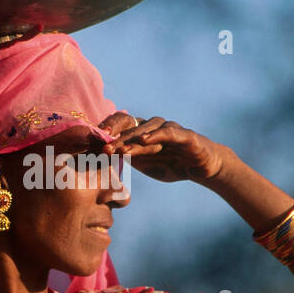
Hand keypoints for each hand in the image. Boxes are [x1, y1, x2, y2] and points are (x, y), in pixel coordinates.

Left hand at [99, 112, 227, 183]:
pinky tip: (144, 140)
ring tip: (118, 149)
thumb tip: (101, 159)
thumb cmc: (171, 164)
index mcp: (141, 131)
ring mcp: (169, 128)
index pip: (120, 124)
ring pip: (146, 129)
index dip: (106, 129)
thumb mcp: (145, 164)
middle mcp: (153, 126)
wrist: (202, 168)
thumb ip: (128, 159)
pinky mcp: (184, 135)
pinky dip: (156, 135)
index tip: (91, 140)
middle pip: (129, 124)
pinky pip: (168, 133)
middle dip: (114, 134)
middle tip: (101, 144)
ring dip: (131, 139)